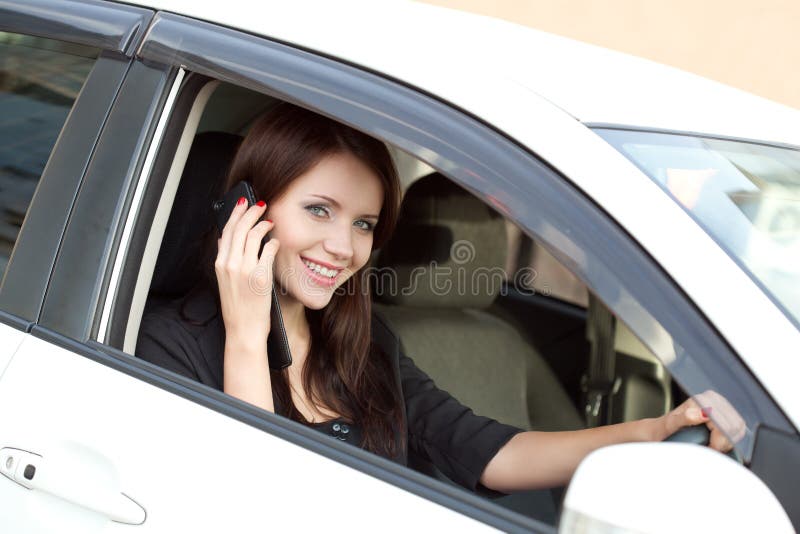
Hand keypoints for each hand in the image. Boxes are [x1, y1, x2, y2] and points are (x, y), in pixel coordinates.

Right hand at [214, 198, 278, 349]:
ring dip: (263, 224)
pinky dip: (273, 242)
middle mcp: (230, 264)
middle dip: (251, 212)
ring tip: (269, 220)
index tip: (243, 203)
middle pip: (241, 228)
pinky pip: (268, 250)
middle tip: (260, 204)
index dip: (236, 213)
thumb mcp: (224, 280)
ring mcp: (245, 269)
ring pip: (254, 235)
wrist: (243, 329)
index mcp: (220, 263)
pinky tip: (276, 242)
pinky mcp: (261, 276)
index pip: (227, 230)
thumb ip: (224, 258)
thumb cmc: (237, 306)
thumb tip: (224, 239)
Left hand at [659, 390, 743, 452]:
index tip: (708, 448)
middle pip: (733, 426)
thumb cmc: (665, 428)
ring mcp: (720, 405)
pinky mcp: (726, 413)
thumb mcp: (671, 424)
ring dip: (727, 442)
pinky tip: (717, 442)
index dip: (718, 441)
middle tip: (709, 447)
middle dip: (723, 442)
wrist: (661, 430)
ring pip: (738, 428)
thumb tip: (704, 414)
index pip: (724, 423)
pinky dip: (730, 439)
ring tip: (712, 444)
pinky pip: (738, 429)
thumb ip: (685, 418)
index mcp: (701, 400)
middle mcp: (713, 399)